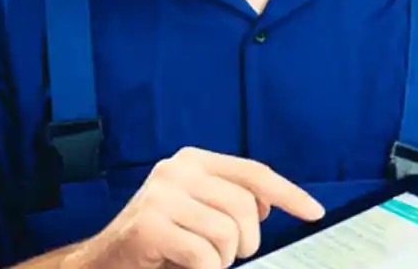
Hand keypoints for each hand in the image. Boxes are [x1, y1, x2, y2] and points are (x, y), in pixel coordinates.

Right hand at [68, 147, 323, 268]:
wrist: (104, 262)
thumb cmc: (158, 240)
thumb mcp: (197, 210)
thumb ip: (228, 199)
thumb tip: (267, 204)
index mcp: (191, 160)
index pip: (253, 173)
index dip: (288, 193)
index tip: (313, 211)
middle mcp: (175, 170)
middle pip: (245, 207)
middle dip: (245, 242)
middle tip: (224, 255)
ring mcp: (160, 195)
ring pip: (227, 234)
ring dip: (220, 260)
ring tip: (198, 259)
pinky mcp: (149, 225)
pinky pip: (204, 257)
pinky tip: (183, 266)